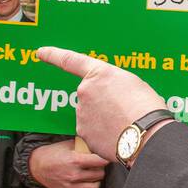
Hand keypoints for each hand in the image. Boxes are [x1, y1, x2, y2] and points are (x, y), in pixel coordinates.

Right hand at [29, 138, 108, 187]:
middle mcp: (74, 174)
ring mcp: (71, 185)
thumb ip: (84, 145)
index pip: (100, 161)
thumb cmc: (54, 152)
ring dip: (97, 182)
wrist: (37, 165)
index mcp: (75, 160)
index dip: (106, 158)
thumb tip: (99, 143)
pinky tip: (88, 187)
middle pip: (100, 175)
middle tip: (98, 166)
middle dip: (101, 169)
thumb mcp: (69, 144)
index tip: (106, 156)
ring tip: (94, 176)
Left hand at [35, 47, 168, 162]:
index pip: (70, 60)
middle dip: (103, 103)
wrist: (147, 134)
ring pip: (91, 115)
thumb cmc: (146, 107)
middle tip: (124, 110)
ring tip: (125, 123)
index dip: (53, 55)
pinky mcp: (83, 134)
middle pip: (90, 96)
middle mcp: (85, 91)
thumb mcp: (133, 83)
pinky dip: (103, 135)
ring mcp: (82, 113)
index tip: (41, 52)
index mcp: (99, 73)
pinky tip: (119, 135)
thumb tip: (108, 97)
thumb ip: (113, 85)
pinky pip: (93, 132)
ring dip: (104, 119)